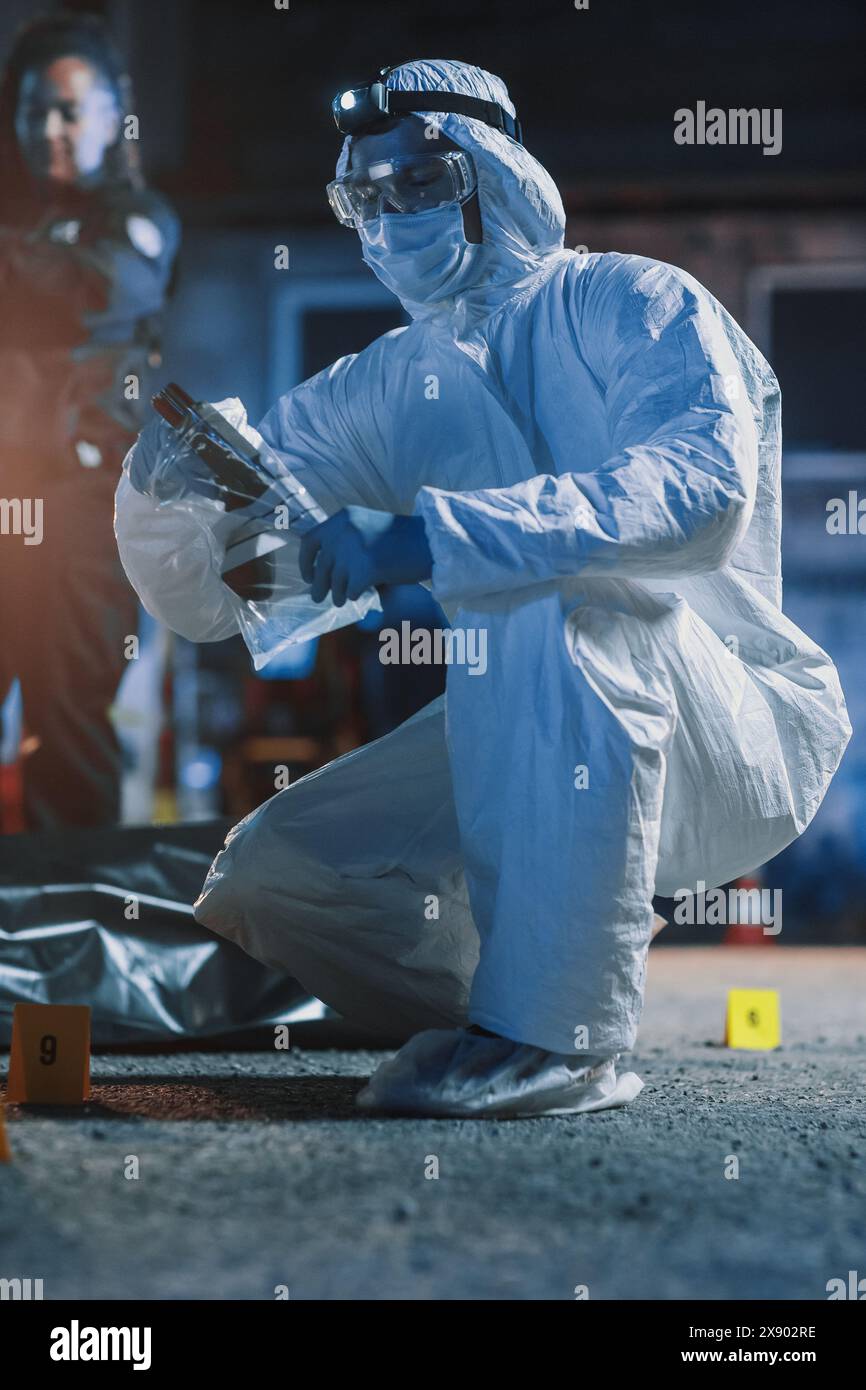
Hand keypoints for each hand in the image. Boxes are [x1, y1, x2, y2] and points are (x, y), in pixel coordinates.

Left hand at [299, 506, 432, 606]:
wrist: (430, 542)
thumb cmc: (402, 538)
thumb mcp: (367, 526)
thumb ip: (344, 539)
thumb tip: (323, 567)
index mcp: (343, 518)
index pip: (310, 541)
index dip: (306, 562)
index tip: (308, 576)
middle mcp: (344, 531)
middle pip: (321, 566)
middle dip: (319, 585)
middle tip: (318, 597)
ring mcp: (354, 550)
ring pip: (335, 582)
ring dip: (337, 594)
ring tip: (342, 599)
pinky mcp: (366, 569)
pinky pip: (351, 591)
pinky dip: (354, 595)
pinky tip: (361, 594)